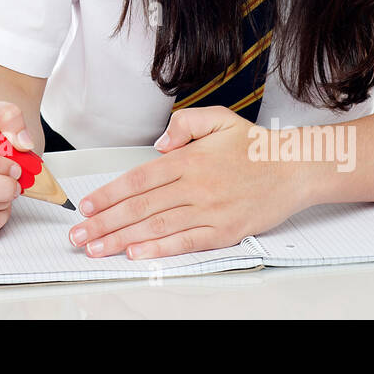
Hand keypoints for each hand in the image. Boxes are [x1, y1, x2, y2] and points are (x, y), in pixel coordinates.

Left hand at [67, 106, 309, 259]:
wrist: (295, 168)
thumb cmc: (255, 147)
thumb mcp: (218, 118)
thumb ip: (184, 123)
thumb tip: (158, 144)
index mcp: (188, 159)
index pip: (138, 179)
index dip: (109, 194)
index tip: (87, 206)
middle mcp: (195, 186)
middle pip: (140, 207)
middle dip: (104, 223)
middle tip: (78, 236)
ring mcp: (209, 211)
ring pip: (157, 227)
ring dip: (122, 240)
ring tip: (96, 249)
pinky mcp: (224, 232)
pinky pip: (185, 242)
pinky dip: (159, 250)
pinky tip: (136, 255)